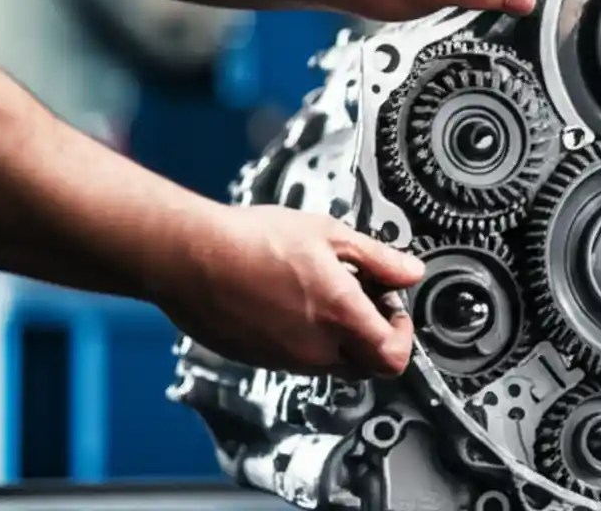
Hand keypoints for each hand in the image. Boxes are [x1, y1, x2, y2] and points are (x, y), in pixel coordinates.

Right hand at [157, 205, 424, 376]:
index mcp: (339, 316)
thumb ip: (379, 258)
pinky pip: (298, 359)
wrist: (190, 256)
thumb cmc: (253, 240)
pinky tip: (290, 300)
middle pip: (367, 365)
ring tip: (321, 292)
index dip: (402, 335)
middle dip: (374, 336)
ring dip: (340, 337)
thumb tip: (411, 272)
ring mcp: (286, 359)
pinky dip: (306, 338)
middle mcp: (315, 348)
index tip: (393, 309)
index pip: (394, 357)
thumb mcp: (329, 235)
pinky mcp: (260, 360)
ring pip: (332, 363)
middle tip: (363, 299)